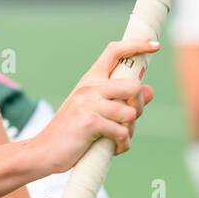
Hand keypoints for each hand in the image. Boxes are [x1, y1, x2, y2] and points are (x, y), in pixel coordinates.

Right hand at [34, 38, 157, 171]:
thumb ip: (122, 100)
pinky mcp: (90, 122)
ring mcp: (88, 104)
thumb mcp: (96, 111)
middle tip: (129, 119)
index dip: (137, 46)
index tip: (154, 45)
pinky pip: (121, 132)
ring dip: (129, 130)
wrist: (44, 151)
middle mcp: (89, 88)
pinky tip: (112, 148)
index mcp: (90, 81)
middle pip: (133, 85)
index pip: (114, 52)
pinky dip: (122, 145)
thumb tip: (149, 90)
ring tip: (117, 138)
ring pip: (130, 113)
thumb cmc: (72, 132)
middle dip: (139, 105)